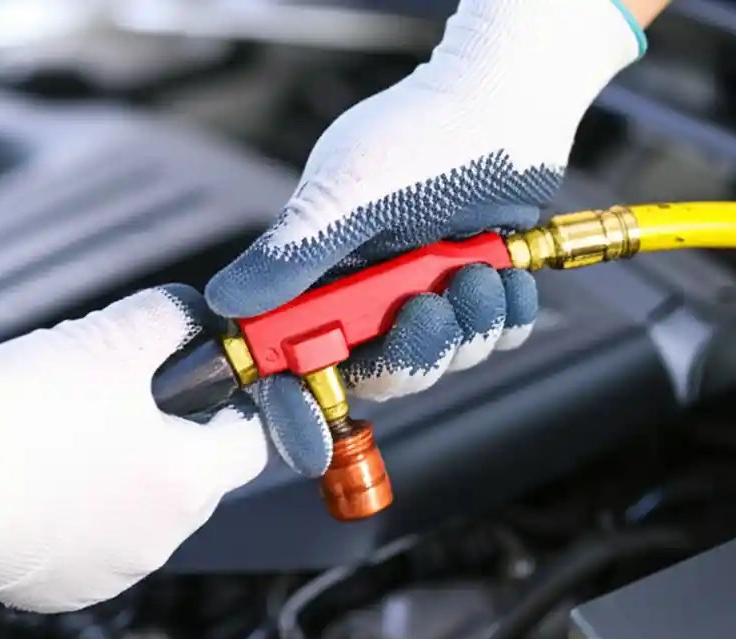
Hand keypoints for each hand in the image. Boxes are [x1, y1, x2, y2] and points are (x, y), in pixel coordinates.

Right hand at [0, 285, 268, 611]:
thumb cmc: (23, 413)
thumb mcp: (112, 339)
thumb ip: (168, 319)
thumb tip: (185, 315)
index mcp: (187, 485)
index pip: (248, 444)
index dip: (229, 405)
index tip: (206, 386)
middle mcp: (156, 542)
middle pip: (187, 482)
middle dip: (161, 441)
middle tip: (114, 402)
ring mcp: (103, 574)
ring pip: (132, 515)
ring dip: (113, 480)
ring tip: (62, 437)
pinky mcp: (51, 591)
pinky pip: (81, 546)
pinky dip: (68, 516)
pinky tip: (33, 478)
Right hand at [205, 0, 644, 475]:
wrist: (507, 101)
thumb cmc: (424, 134)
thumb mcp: (348, 193)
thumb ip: (293, 253)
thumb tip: (228, 301)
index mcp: (321, 275)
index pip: (294, 359)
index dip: (296, 405)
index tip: (306, 439)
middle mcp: (370, 294)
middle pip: (379, 375)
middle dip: (413, 351)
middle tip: (429, 305)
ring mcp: (426, 296)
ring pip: (444, 362)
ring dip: (469, 323)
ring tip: (474, 268)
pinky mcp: (478, 294)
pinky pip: (495, 341)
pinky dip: (505, 313)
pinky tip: (502, 271)